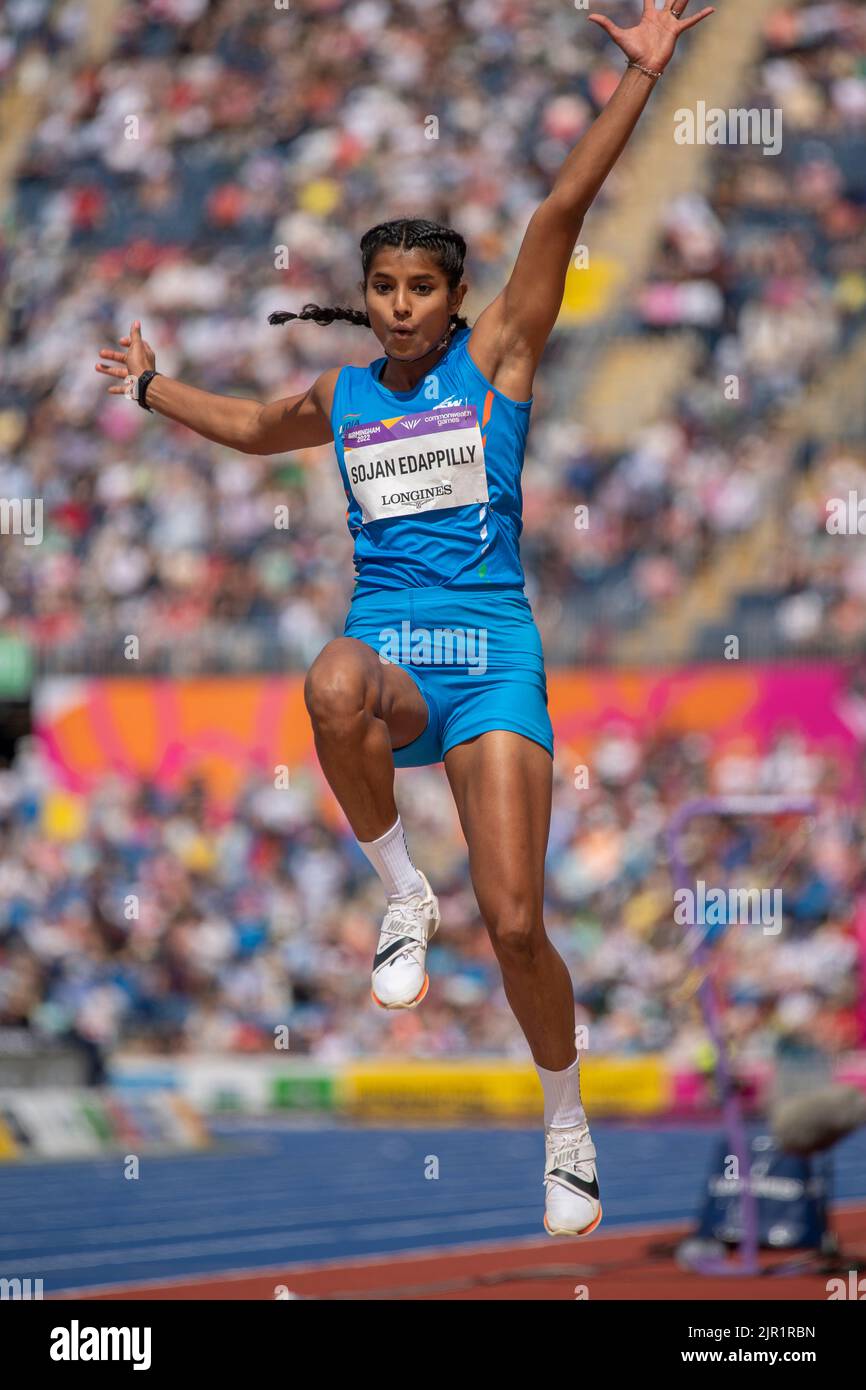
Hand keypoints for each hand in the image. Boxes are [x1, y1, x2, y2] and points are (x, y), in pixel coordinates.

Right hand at [95, 320, 155, 393]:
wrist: (146, 386)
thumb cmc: (140, 365)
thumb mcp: (137, 347)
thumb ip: (135, 335)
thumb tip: (136, 322)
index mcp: (144, 355)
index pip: (137, 346)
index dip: (128, 342)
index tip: (120, 341)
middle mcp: (141, 366)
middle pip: (125, 359)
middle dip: (112, 355)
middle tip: (100, 353)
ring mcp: (137, 378)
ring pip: (121, 373)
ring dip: (109, 370)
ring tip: (96, 367)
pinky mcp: (134, 389)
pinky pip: (124, 389)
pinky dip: (117, 389)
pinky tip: (109, 390)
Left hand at [588, 0, 713, 73]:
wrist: (643, 66)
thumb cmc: (632, 52)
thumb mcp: (618, 34)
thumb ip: (606, 24)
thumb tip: (589, 17)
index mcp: (648, 16)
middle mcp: (660, 17)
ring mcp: (670, 23)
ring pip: (680, 4)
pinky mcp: (676, 31)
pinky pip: (690, 21)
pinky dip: (701, 16)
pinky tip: (711, 10)